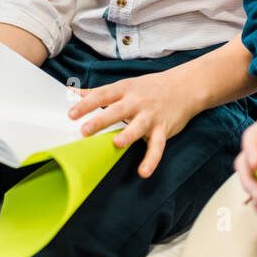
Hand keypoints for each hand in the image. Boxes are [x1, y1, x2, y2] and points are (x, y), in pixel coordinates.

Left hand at [65, 68, 197, 177]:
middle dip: (101, 120)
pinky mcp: (163, 129)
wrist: (185, 87)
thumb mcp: (125, 85)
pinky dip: (151, 159)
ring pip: (138, 127)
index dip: (86, 104)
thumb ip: (98, 92)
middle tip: (85, 130)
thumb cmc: (150, 88)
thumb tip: (73, 91)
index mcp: (125, 89)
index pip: (102, 95)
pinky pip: (157, 146)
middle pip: (117, 110)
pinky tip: (143, 171)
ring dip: (128, 135)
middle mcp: (137, 102)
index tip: (71, 114)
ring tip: (117, 144)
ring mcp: (150, 116)